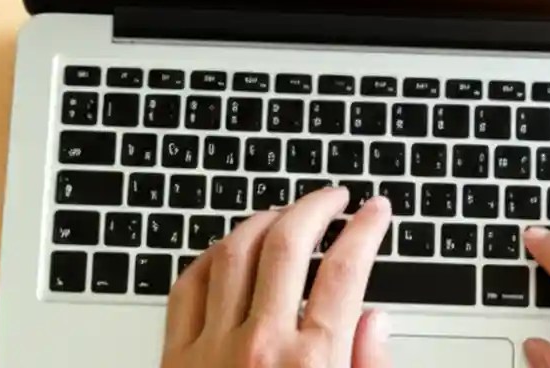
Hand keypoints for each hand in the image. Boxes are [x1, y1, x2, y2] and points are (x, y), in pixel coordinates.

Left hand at [161, 187, 393, 367]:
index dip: (365, 229)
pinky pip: (188, 287)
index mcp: (312, 364)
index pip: (345, 270)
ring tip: (284, 213)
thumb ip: (369, 367)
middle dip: (316, 207)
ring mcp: (212, 350)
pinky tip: (229, 249)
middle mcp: (261, 347)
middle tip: (333, 198)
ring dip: (264, 222)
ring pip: (234, 253)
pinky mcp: (175, 360)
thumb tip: (375, 322)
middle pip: (287, 245)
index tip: (374, 211)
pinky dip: (211, 257)